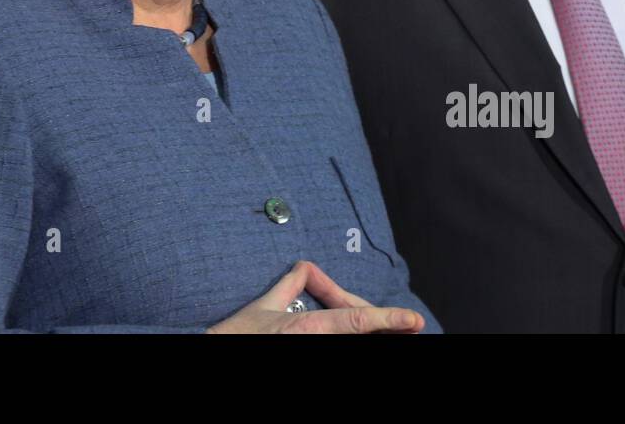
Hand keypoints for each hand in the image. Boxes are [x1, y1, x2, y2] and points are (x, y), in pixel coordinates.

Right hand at [206, 260, 425, 333]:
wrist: (211, 352)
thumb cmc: (237, 336)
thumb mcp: (264, 306)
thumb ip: (291, 284)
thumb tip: (305, 268)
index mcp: (308, 328)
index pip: (355, 321)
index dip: (387, 319)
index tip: (414, 320)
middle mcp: (316, 343)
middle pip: (360, 332)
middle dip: (383, 326)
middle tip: (405, 324)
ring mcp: (311, 353)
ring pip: (350, 340)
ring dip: (364, 332)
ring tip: (388, 326)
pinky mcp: (305, 356)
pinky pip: (336, 343)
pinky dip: (346, 334)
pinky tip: (361, 330)